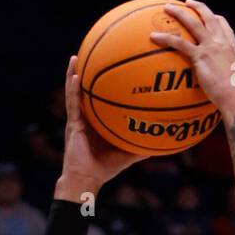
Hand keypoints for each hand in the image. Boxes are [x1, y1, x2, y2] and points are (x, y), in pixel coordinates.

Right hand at [55, 56, 142, 203]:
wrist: (86, 180)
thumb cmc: (105, 170)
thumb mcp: (128, 155)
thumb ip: (142, 146)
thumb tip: (163, 140)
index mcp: (97, 122)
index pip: (102, 99)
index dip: (105, 85)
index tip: (113, 68)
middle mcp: (86, 117)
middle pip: (88, 91)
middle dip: (89, 73)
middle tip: (94, 54)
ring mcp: (77, 119)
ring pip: (75, 92)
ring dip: (74, 74)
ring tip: (76, 56)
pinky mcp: (72, 123)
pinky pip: (72, 102)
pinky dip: (72, 87)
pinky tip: (75, 73)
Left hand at [151, 0, 234, 112]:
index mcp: (233, 50)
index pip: (226, 28)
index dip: (217, 19)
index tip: (211, 16)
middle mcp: (222, 44)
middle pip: (210, 18)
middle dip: (198, 7)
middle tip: (187, 3)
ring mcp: (211, 47)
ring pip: (193, 23)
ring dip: (179, 13)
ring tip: (167, 8)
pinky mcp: (200, 56)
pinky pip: (180, 43)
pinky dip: (166, 38)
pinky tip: (154, 37)